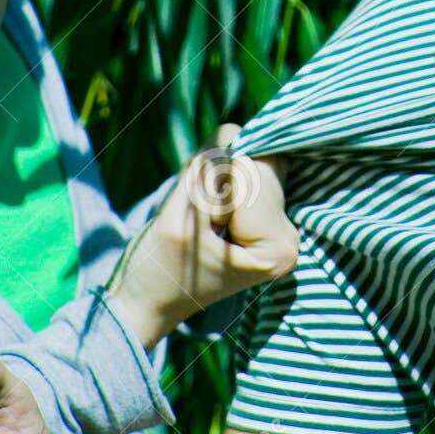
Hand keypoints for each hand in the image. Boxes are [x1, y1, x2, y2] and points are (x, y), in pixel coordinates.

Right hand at [110, 124, 297, 348]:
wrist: (144, 304)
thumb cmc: (157, 270)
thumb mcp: (180, 218)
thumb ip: (209, 170)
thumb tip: (234, 129)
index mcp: (278, 247)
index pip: (252, 171)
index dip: (212, 182)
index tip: (201, 225)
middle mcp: (290, 238)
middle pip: (260, 164)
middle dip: (218, 179)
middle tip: (200, 223)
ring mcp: (279, 228)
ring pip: (250, 163)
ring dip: (216, 181)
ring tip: (203, 222)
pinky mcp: (263, 219)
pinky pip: (243, 171)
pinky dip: (217, 182)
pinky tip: (209, 216)